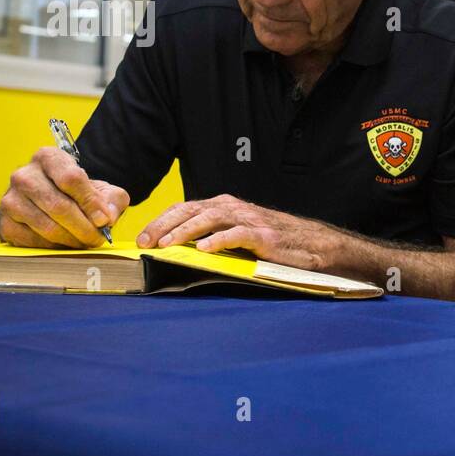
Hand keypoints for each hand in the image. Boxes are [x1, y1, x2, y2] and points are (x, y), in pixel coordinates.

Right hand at [0, 147, 129, 248]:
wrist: (50, 202)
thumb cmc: (78, 194)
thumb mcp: (102, 190)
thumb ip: (112, 199)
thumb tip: (107, 217)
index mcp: (48, 158)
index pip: (71, 178)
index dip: (90, 202)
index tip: (104, 220)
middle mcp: (24, 175)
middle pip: (58, 205)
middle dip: (83, 227)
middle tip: (97, 238)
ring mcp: (10, 199)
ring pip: (46, 226)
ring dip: (71, 240)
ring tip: (85, 242)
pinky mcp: (5, 223)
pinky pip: (33, 241)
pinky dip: (55, 247)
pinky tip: (66, 244)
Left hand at [137, 194, 331, 269]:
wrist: (312, 244)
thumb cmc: (272, 241)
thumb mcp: (237, 234)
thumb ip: (212, 235)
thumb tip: (178, 248)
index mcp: (224, 206)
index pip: (185, 208)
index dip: (161, 220)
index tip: (142, 237)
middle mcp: (233, 208)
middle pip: (191, 210)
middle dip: (165, 225)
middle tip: (145, 241)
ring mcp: (248, 220)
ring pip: (210, 218)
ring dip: (186, 230)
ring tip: (167, 244)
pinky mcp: (263, 236)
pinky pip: (237, 235)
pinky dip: (219, 240)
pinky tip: (204, 249)